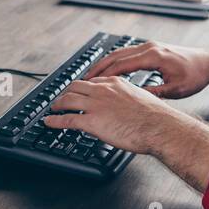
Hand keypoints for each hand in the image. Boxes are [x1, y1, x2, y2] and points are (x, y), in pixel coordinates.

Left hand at [46, 76, 208, 190]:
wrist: (158, 127)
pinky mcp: (92, 121)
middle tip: (62, 98)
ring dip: (57, 104)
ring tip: (53, 109)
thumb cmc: (156, 117)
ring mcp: (96, 105)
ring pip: (68, 99)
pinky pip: (67, 119)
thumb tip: (127, 107)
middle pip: (76, 86)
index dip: (83, 87)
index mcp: (116, 83)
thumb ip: (129, 99)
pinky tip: (49, 122)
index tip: (80, 91)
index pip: (93, 81)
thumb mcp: (142, 99)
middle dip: (66, 92)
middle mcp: (103, 90)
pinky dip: (54, 120)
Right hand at [84, 40, 208, 98]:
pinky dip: (116, 61)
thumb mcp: (176, 90)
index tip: (91, 84)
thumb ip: (155, 93)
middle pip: (116, 56)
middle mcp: (150, 48)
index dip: (105, 75)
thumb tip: (135, 99)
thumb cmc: (196, 75)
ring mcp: (150, 46)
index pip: (122, 64)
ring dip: (105, 64)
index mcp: (154, 56)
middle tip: (83, 80)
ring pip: (120, 53)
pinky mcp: (153, 48)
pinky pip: (128, 53)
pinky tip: (110, 71)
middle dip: (98, 68)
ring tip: (92, 76)